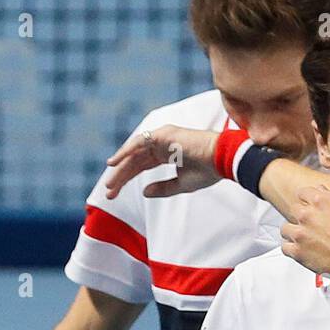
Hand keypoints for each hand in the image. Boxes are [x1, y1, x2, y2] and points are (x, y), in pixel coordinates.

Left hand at [104, 125, 220, 199]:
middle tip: (109, 193)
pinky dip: (124, 152)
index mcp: (166, 153)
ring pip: (133, 154)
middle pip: (134, 161)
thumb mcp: (181, 184)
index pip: (141, 166)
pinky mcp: (162, 135)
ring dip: (120, 169)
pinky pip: (138, 144)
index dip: (127, 179)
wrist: (221, 160)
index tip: (115, 193)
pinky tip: (113, 164)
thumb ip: (162, 188)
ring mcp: (161, 137)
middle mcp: (161, 143)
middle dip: (121, 177)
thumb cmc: (207, 171)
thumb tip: (144, 192)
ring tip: (110, 184)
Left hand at [279, 185, 329, 281]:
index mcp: (320, 201)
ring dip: (293, 232)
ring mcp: (300, 233)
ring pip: (285, 228)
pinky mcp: (297, 251)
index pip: (302, 192)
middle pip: (294, 210)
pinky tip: (300, 250)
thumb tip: (321, 190)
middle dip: (301, 217)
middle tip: (310, 225)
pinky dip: (291, 249)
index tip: (309, 206)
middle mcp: (307, 215)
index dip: (306, 200)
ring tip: (304, 239)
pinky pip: (285, 247)